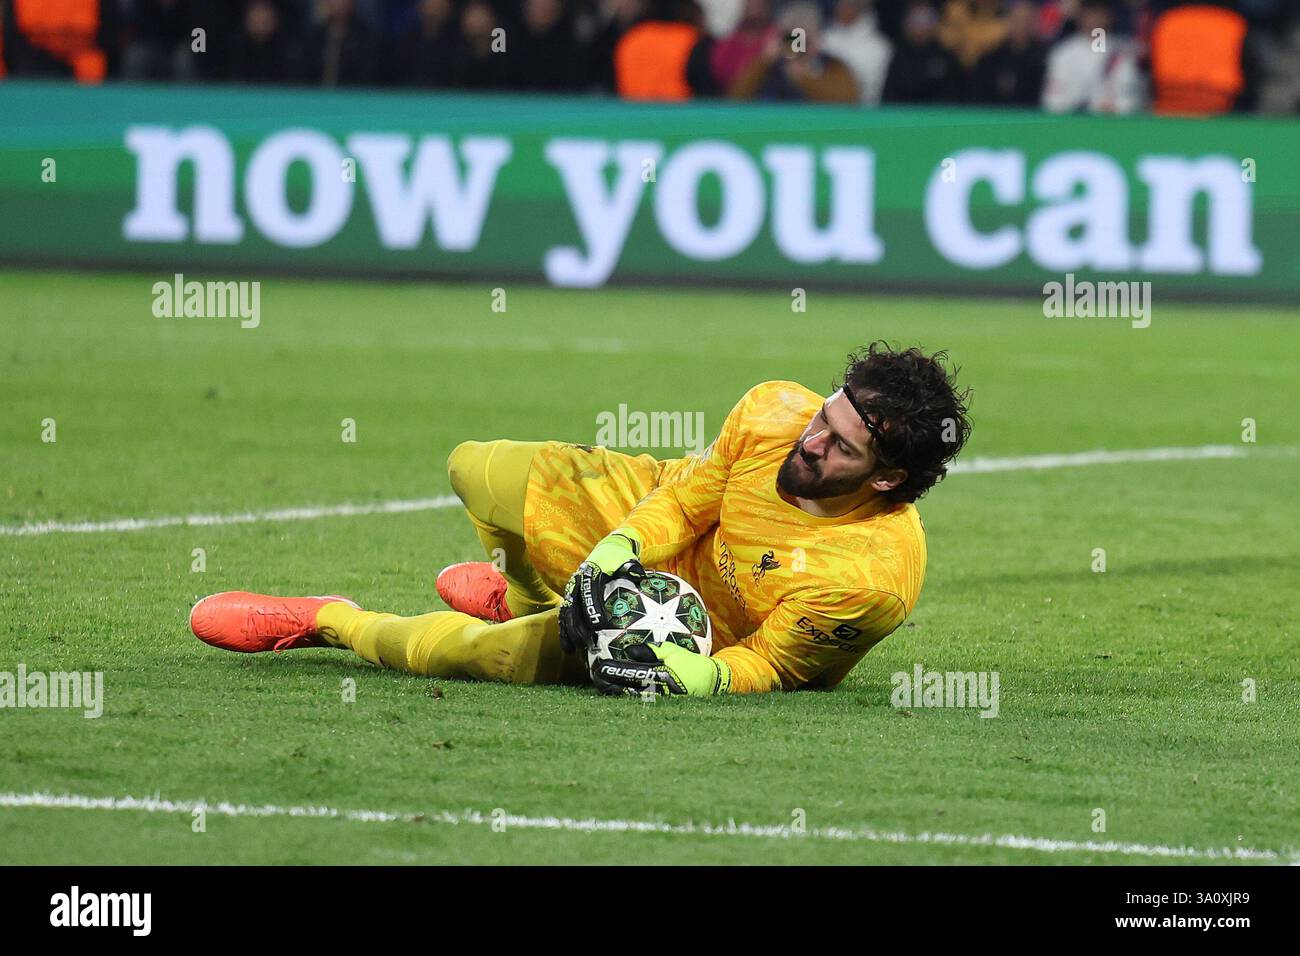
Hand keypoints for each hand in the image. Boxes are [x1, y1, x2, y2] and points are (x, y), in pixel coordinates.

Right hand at [558, 530, 643, 653]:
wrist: (607, 551)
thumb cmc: (619, 558)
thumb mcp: (626, 558)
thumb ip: (631, 567)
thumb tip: (639, 575)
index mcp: (591, 572)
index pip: (590, 591)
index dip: (593, 608)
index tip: (599, 626)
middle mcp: (577, 581)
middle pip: (574, 605)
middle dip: (578, 625)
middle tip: (586, 643)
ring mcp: (572, 590)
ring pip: (567, 612)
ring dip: (568, 631)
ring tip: (573, 649)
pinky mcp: (571, 598)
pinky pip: (565, 615)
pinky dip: (565, 631)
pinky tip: (569, 647)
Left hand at [591, 640, 731, 696]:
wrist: (710, 683)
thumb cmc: (690, 663)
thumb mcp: (672, 651)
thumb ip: (651, 651)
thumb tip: (628, 651)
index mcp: (661, 676)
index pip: (631, 673)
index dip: (614, 670)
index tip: (599, 666)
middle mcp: (658, 692)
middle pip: (626, 690)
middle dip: (608, 684)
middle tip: (595, 677)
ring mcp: (659, 703)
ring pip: (630, 699)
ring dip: (614, 692)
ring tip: (601, 685)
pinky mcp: (660, 708)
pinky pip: (638, 703)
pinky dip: (625, 697)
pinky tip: (615, 692)